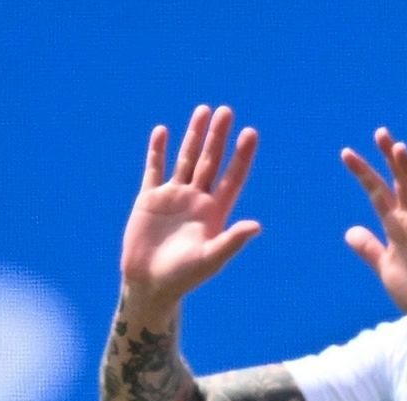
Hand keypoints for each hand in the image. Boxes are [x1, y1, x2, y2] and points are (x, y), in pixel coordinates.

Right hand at [120, 104, 261, 306]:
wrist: (149, 284)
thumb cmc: (183, 277)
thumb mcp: (210, 260)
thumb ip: (232, 241)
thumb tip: (257, 226)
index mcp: (215, 212)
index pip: (233, 177)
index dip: (242, 156)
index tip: (250, 133)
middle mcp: (197, 199)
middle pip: (210, 161)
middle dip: (218, 136)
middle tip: (226, 111)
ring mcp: (173, 197)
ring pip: (186, 159)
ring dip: (194, 136)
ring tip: (203, 110)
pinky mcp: (150, 199)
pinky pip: (154, 169)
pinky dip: (157, 150)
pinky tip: (162, 131)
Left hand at [342, 128, 406, 324]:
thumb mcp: (384, 265)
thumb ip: (369, 247)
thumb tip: (350, 231)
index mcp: (396, 226)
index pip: (378, 193)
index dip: (364, 173)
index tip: (347, 152)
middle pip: (398, 184)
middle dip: (389, 159)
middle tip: (380, 132)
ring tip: (399, 149)